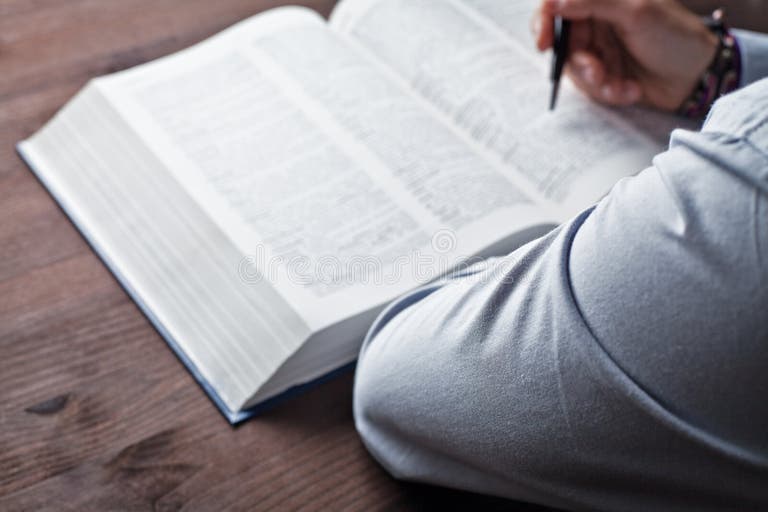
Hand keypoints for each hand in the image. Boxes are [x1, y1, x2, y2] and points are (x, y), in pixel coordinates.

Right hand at [536, 0, 718, 110]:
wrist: (698, 76)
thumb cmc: (675, 36)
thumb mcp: (636, 12)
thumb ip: (594, 2)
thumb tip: (555, 2)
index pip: (556, 5)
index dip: (543, 21)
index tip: (543, 43)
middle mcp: (597, 22)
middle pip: (563, 43)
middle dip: (580, 62)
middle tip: (597, 73)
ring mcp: (600, 49)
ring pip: (576, 69)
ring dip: (597, 82)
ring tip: (620, 86)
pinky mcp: (604, 74)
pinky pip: (590, 87)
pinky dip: (609, 92)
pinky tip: (631, 90)